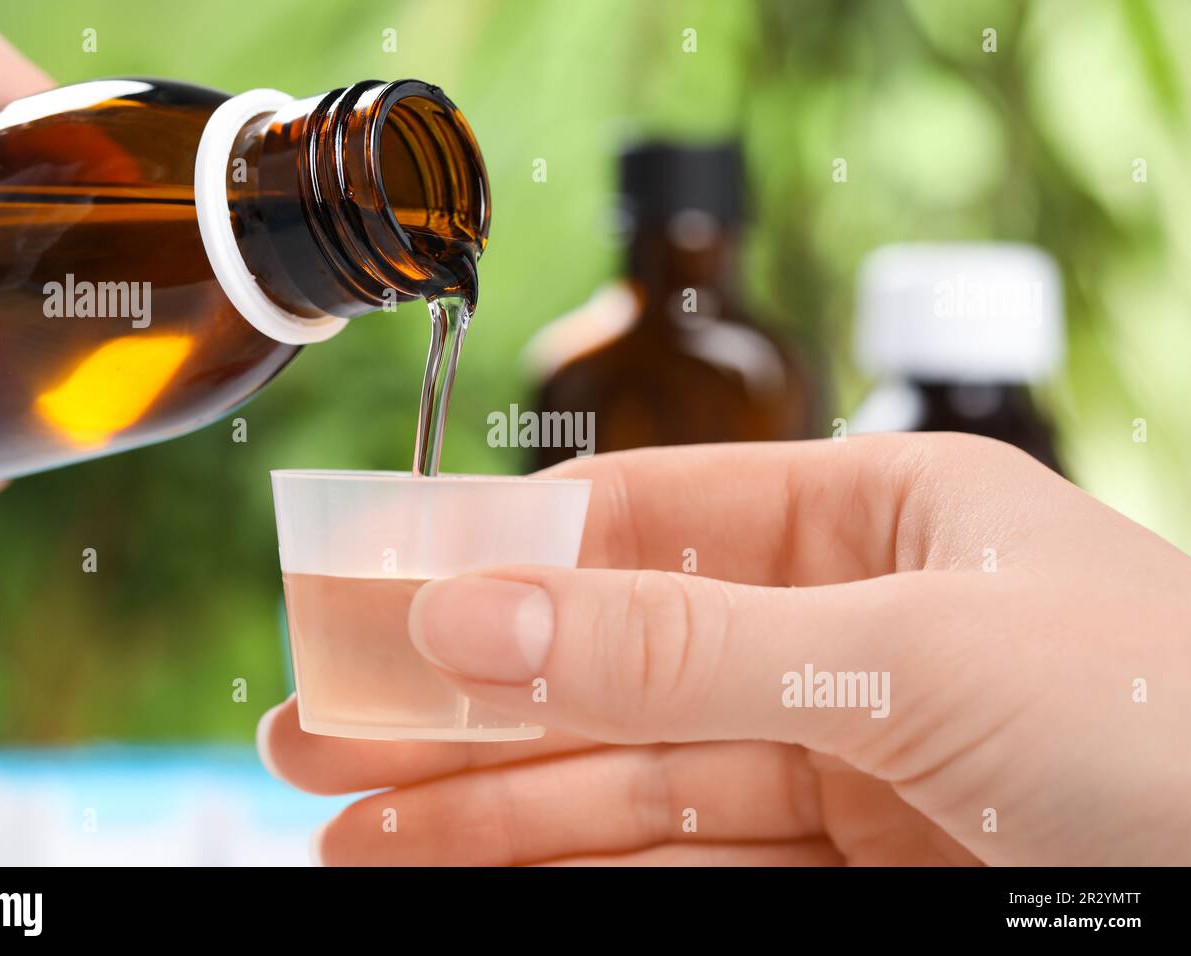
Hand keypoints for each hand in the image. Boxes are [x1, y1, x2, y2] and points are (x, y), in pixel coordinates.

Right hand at [259, 434, 1190, 864]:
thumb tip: (472, 615)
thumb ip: (677, 649)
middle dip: (464, 702)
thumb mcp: (900, 659)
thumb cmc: (1161, 718)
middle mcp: (848, 630)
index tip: (376, 595)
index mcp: (875, 518)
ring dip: (494, 806)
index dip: (502, 556)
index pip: (640, 521)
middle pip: (614, 663)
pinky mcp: (853, 866)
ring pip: (634, 777)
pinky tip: (474, 867)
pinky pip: (687, 858)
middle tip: (316, 734)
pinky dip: (579, 868)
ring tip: (356, 832)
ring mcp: (848, 758)